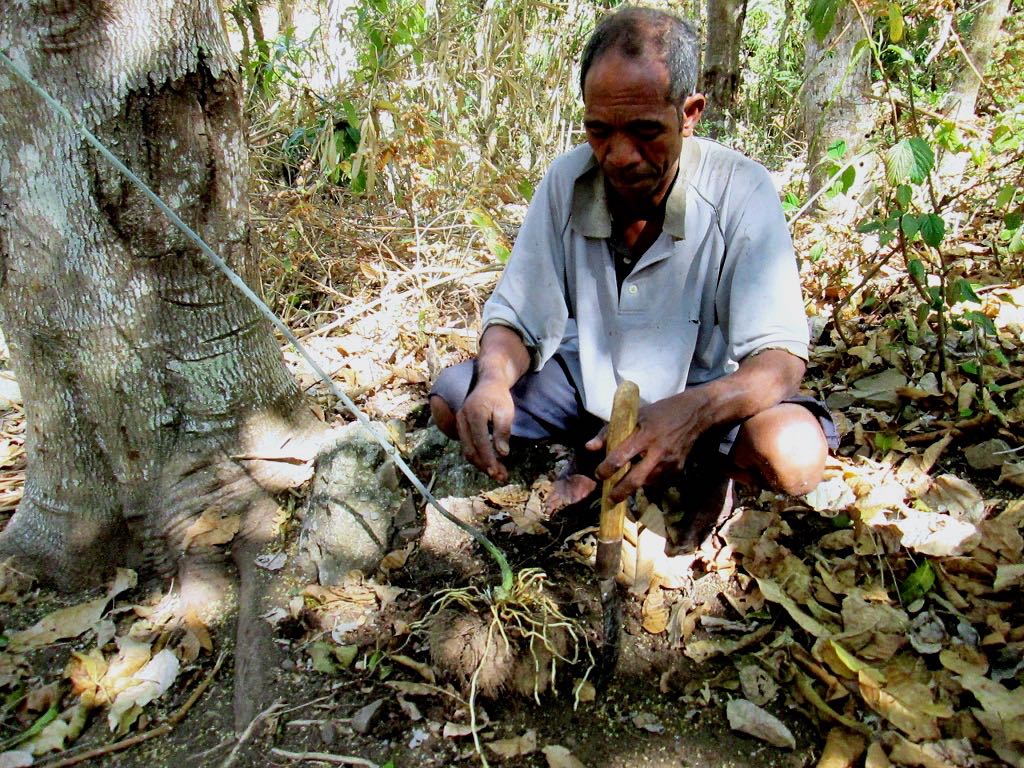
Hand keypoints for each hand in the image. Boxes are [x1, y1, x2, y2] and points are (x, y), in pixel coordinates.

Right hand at [455, 379, 514, 481]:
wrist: (488, 383)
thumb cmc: (499, 396)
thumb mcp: (506, 411)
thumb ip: (502, 431)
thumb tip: (502, 453)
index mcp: (474, 415)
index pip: (480, 442)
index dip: (488, 459)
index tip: (497, 472)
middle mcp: (462, 420)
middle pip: (470, 450)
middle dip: (484, 466)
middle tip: (500, 477)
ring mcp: (459, 424)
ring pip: (467, 450)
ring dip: (481, 464)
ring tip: (498, 474)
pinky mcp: (461, 428)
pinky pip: (467, 446)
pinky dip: (478, 457)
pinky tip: (490, 464)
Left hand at [587, 390, 708, 503]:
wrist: (694, 414)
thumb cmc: (659, 412)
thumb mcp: (634, 416)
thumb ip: (609, 432)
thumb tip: (589, 448)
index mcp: (645, 435)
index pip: (620, 457)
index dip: (606, 469)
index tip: (599, 474)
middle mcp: (658, 451)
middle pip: (635, 480)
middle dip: (619, 492)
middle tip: (609, 498)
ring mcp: (670, 463)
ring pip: (646, 483)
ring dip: (634, 486)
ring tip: (624, 484)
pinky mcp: (678, 469)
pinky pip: (658, 481)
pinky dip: (648, 481)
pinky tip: (644, 473)